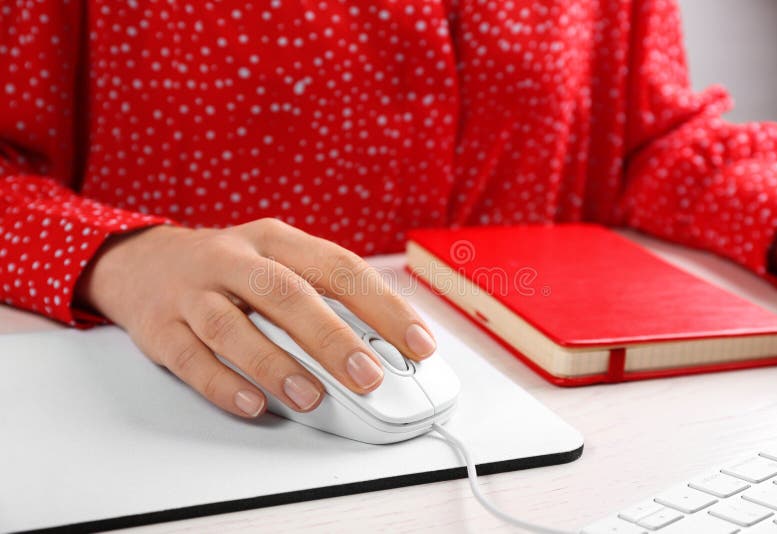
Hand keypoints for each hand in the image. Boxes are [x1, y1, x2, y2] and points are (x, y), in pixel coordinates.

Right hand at [74, 219, 436, 417]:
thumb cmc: (229, 268)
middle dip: (332, 337)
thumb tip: (379, 346)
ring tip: (312, 397)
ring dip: (275, 364)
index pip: (339, 267)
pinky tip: (254, 405)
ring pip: (233, 327)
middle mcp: (233, 260)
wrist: (142, 261)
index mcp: (275, 240)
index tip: (418, 343)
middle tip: (368, 376)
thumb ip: (320, 295)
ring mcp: (193, 293)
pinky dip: (224, 384)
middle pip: (286, 294)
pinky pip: (191, 358)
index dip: (383, 305)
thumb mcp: (276, 261)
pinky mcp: (160, 329)